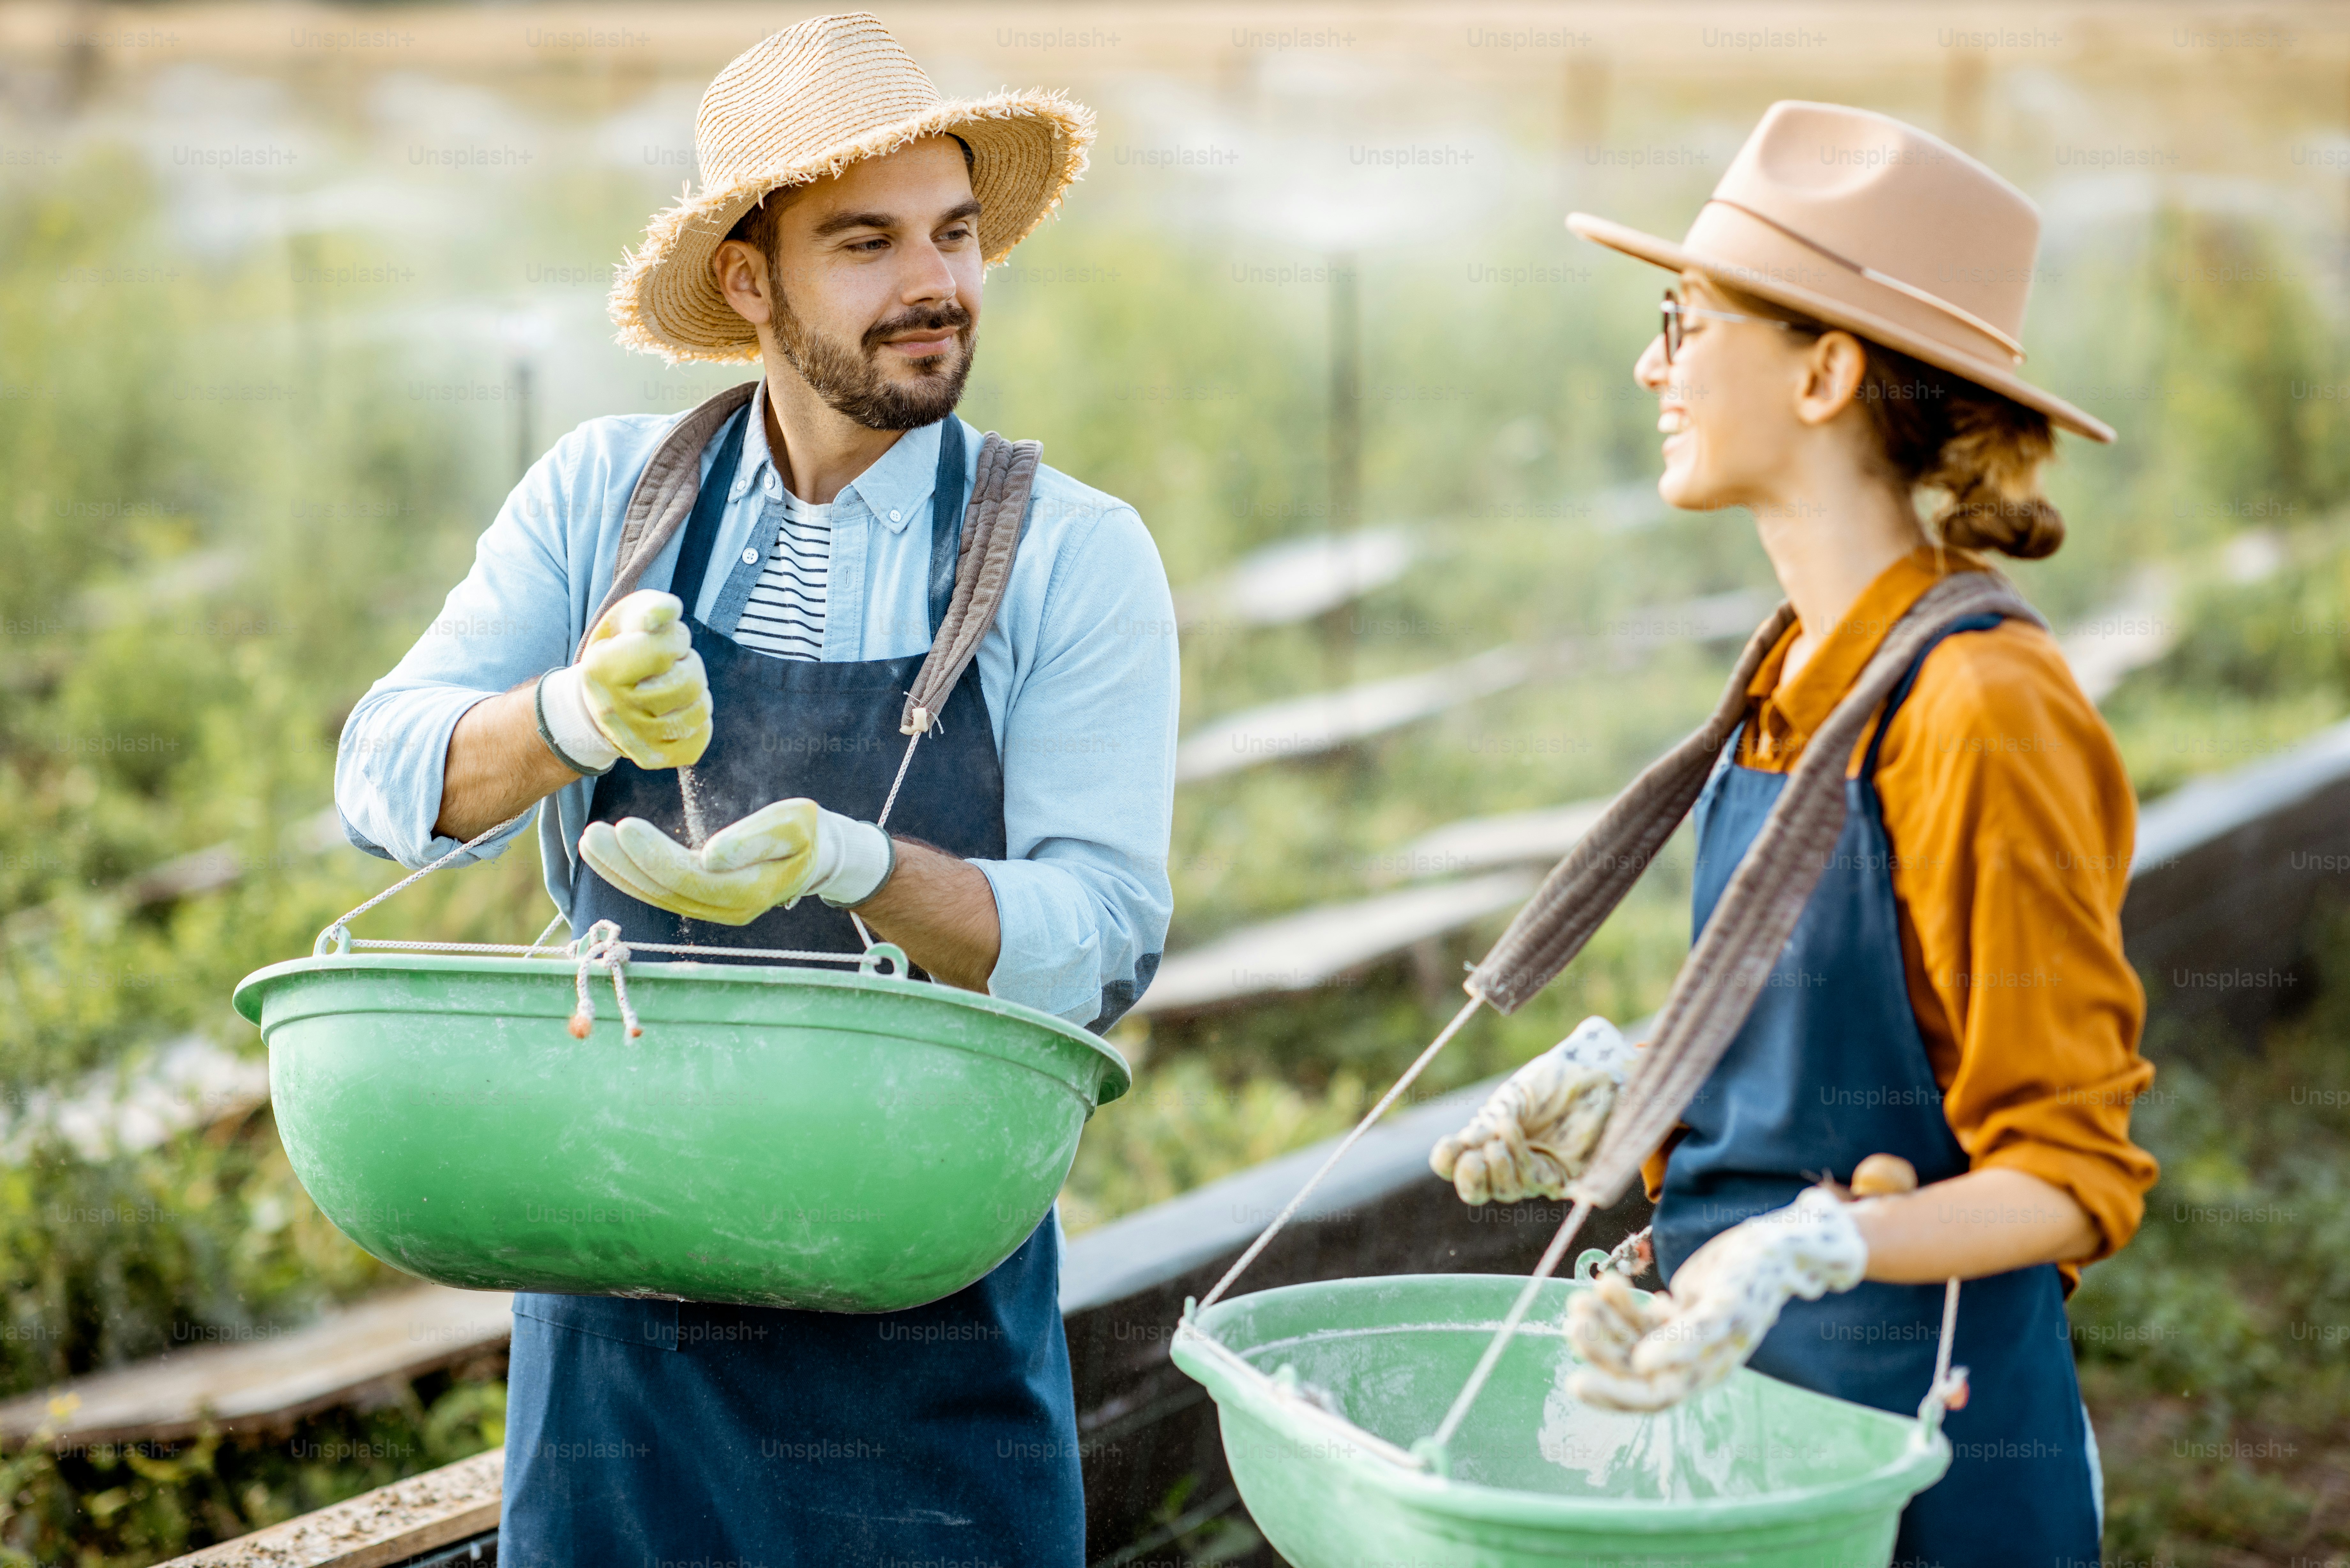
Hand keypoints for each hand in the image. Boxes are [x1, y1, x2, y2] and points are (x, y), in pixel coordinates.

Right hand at [540, 590, 711, 771]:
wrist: (601, 697)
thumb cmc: (623, 648)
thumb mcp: (630, 618)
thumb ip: (654, 608)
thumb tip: (670, 611)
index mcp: (602, 669)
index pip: (666, 649)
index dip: (676, 639)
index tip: (663, 640)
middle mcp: (614, 709)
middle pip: (689, 682)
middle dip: (690, 665)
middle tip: (672, 665)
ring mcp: (633, 739)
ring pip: (699, 711)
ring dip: (697, 692)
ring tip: (674, 685)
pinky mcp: (653, 759)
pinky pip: (700, 738)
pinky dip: (699, 721)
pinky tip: (677, 710)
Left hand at [577, 798, 892, 925]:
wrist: (819, 854)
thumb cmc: (808, 832)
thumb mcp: (794, 824)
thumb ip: (754, 839)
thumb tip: (710, 855)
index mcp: (750, 891)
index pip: (691, 879)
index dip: (654, 857)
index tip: (625, 826)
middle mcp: (728, 909)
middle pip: (666, 891)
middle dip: (625, 865)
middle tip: (592, 835)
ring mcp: (715, 909)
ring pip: (659, 895)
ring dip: (621, 871)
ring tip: (591, 842)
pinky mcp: (705, 899)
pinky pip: (662, 891)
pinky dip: (632, 875)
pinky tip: (610, 857)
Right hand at [1430, 1017, 1629, 1203]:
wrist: (1591, 1072)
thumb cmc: (1551, 1081)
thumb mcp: (1513, 1099)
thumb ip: (1490, 1124)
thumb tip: (1465, 1148)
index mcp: (1486, 1139)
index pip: (1456, 1165)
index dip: (1447, 1162)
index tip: (1449, 1145)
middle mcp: (1506, 1161)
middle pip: (1477, 1190)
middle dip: (1470, 1179)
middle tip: (1472, 1159)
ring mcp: (1533, 1171)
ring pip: (1505, 1191)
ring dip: (1498, 1168)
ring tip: (1498, 1141)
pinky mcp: (1561, 1177)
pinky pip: (1534, 1181)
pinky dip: (1519, 1160)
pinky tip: (1511, 1135)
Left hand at [1565, 1186, 1867, 1411]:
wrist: (1771, 1248)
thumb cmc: (1752, 1278)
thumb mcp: (1722, 1306)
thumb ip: (1686, 1338)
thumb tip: (1644, 1366)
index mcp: (1704, 1371)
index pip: (1651, 1395)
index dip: (1614, 1393)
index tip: (1575, 1380)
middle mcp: (1688, 1360)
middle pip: (1632, 1368)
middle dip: (1600, 1347)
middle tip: (1575, 1319)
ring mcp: (1678, 1337)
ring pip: (1628, 1339)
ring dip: (1603, 1321)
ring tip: (1581, 1297)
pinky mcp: (1673, 1314)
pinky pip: (1636, 1316)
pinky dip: (1618, 1303)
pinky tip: (1607, 1284)